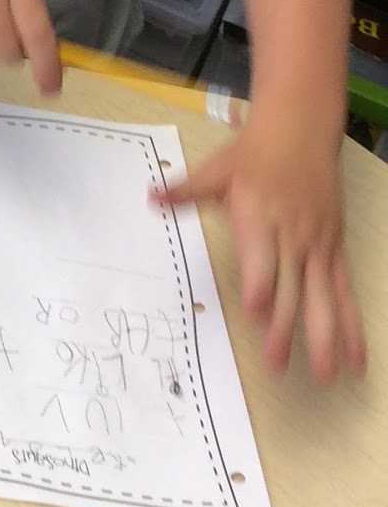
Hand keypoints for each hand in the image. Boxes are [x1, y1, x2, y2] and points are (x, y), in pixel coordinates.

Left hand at [155, 118, 366, 382]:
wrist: (301, 131)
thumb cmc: (252, 155)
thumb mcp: (214, 169)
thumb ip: (185, 191)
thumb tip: (151, 196)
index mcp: (260, 218)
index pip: (262, 256)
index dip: (260, 282)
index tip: (255, 310)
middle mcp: (293, 237)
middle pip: (292, 287)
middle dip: (286, 328)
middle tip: (278, 364)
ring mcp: (317, 247)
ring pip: (325, 297)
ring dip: (326, 337)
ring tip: (326, 376)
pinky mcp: (334, 251)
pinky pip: (346, 292)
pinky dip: (353, 326)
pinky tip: (356, 359)